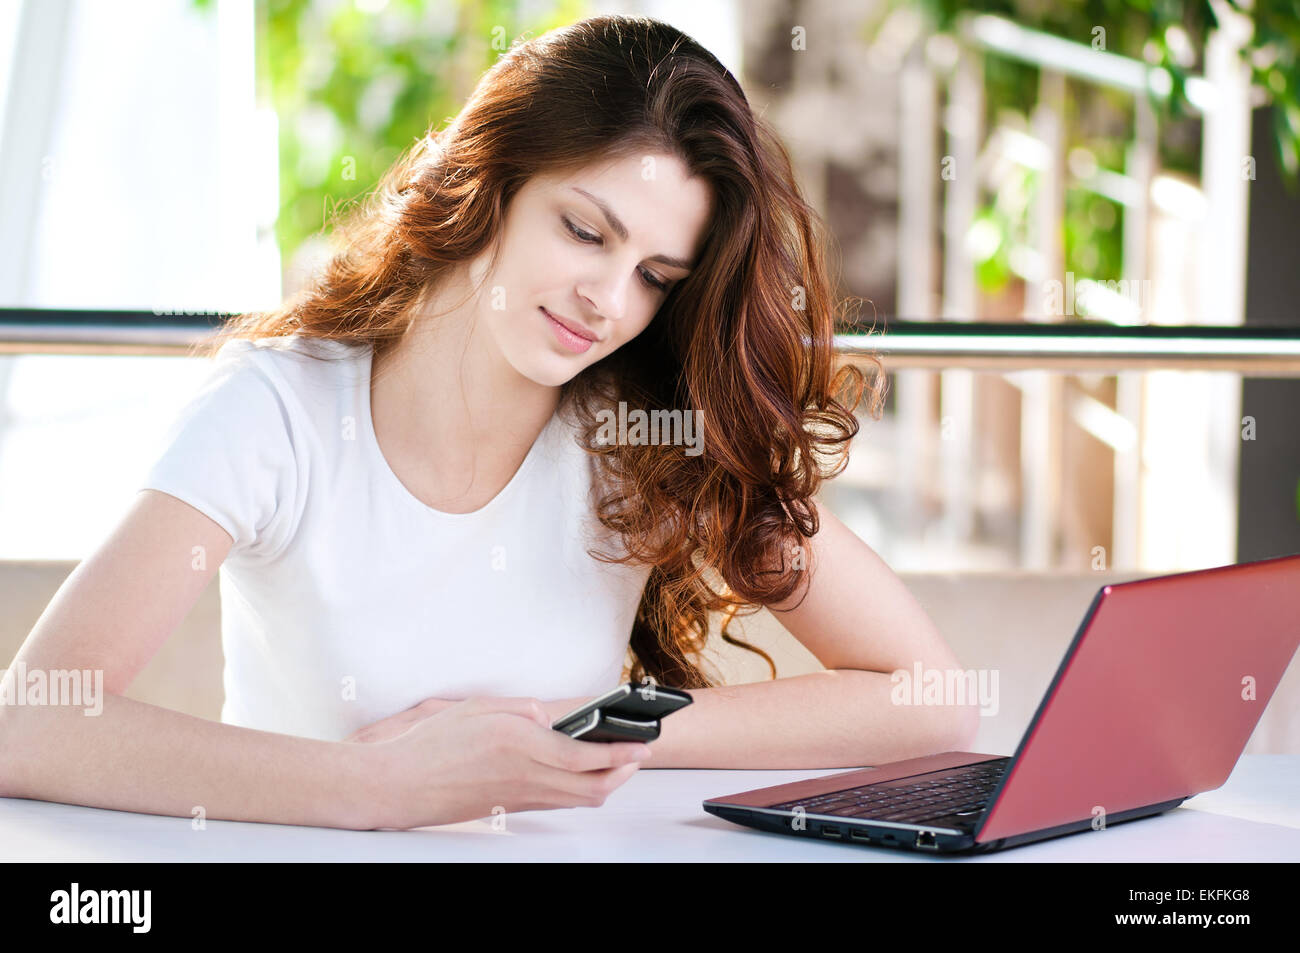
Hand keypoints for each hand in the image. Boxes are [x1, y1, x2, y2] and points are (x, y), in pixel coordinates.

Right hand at [360, 696, 651, 829]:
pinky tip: (580, 776)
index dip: (620, 753)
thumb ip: (520, 709)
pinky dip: (579, 791)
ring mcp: (519, 796)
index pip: (585, 755)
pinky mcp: (511, 808)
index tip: (641, 744)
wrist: (399, 785)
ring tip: (617, 764)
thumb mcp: (477, 707)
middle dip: (623, 773)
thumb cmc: (431, 745)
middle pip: (592, 787)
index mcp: (519, 743)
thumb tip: (548, 715)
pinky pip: (558, 803)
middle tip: (638, 756)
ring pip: (578, 799)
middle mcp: (525, 775)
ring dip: (605, 784)